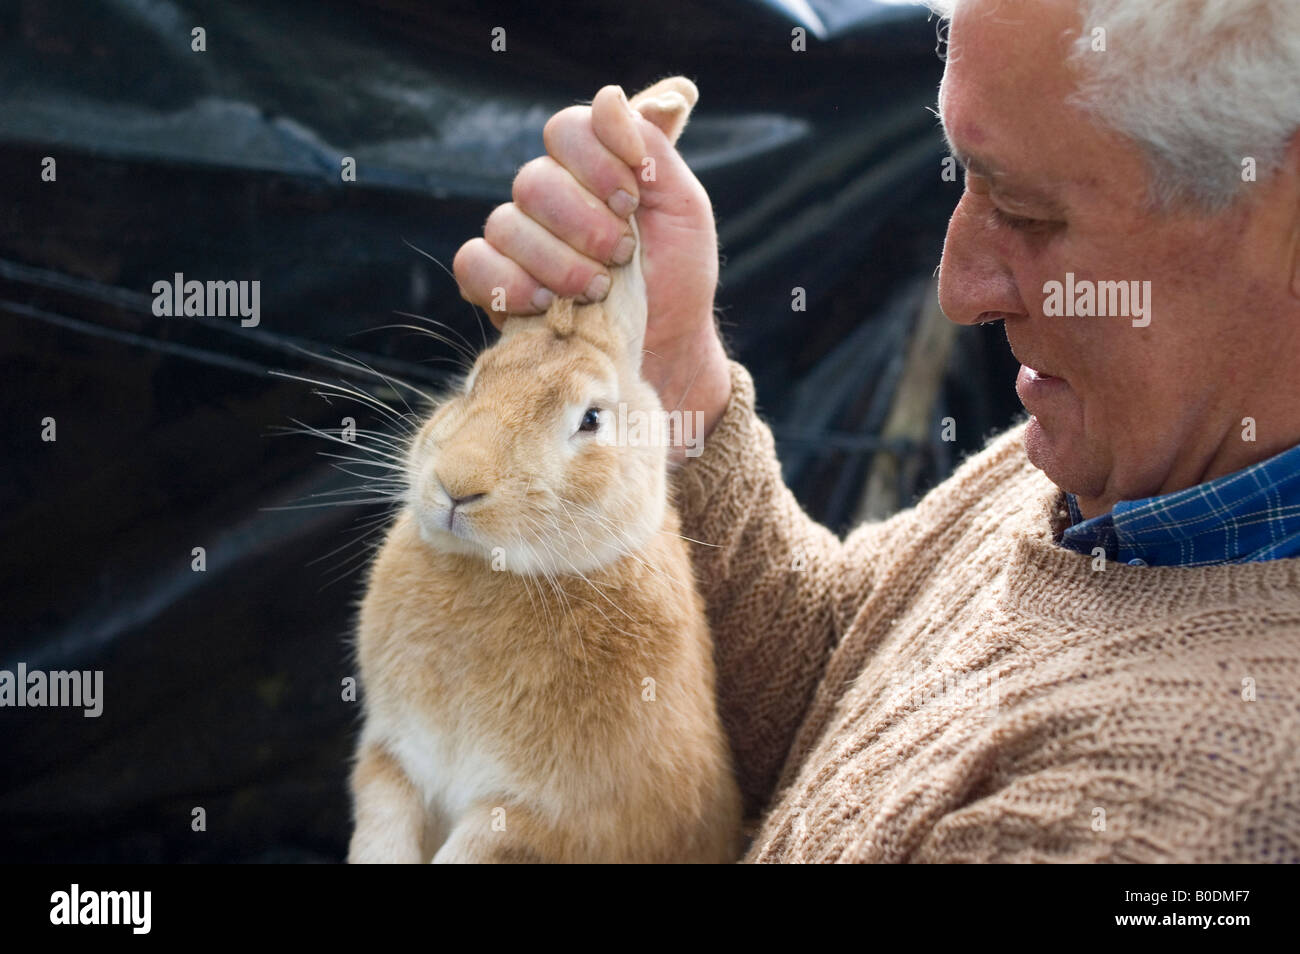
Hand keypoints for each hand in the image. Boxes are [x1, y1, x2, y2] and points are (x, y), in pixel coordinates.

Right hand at [452, 85, 731, 445]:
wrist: (668, 350)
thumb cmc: (678, 277)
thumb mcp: (684, 208)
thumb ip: (654, 148)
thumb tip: (621, 95)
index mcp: (591, 166)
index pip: (568, 130)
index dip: (596, 160)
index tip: (632, 198)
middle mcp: (550, 196)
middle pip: (534, 181)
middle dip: (584, 224)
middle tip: (622, 254)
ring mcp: (519, 240)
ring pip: (505, 225)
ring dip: (558, 262)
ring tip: (596, 291)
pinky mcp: (498, 286)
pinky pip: (474, 265)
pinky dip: (509, 283)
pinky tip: (546, 302)